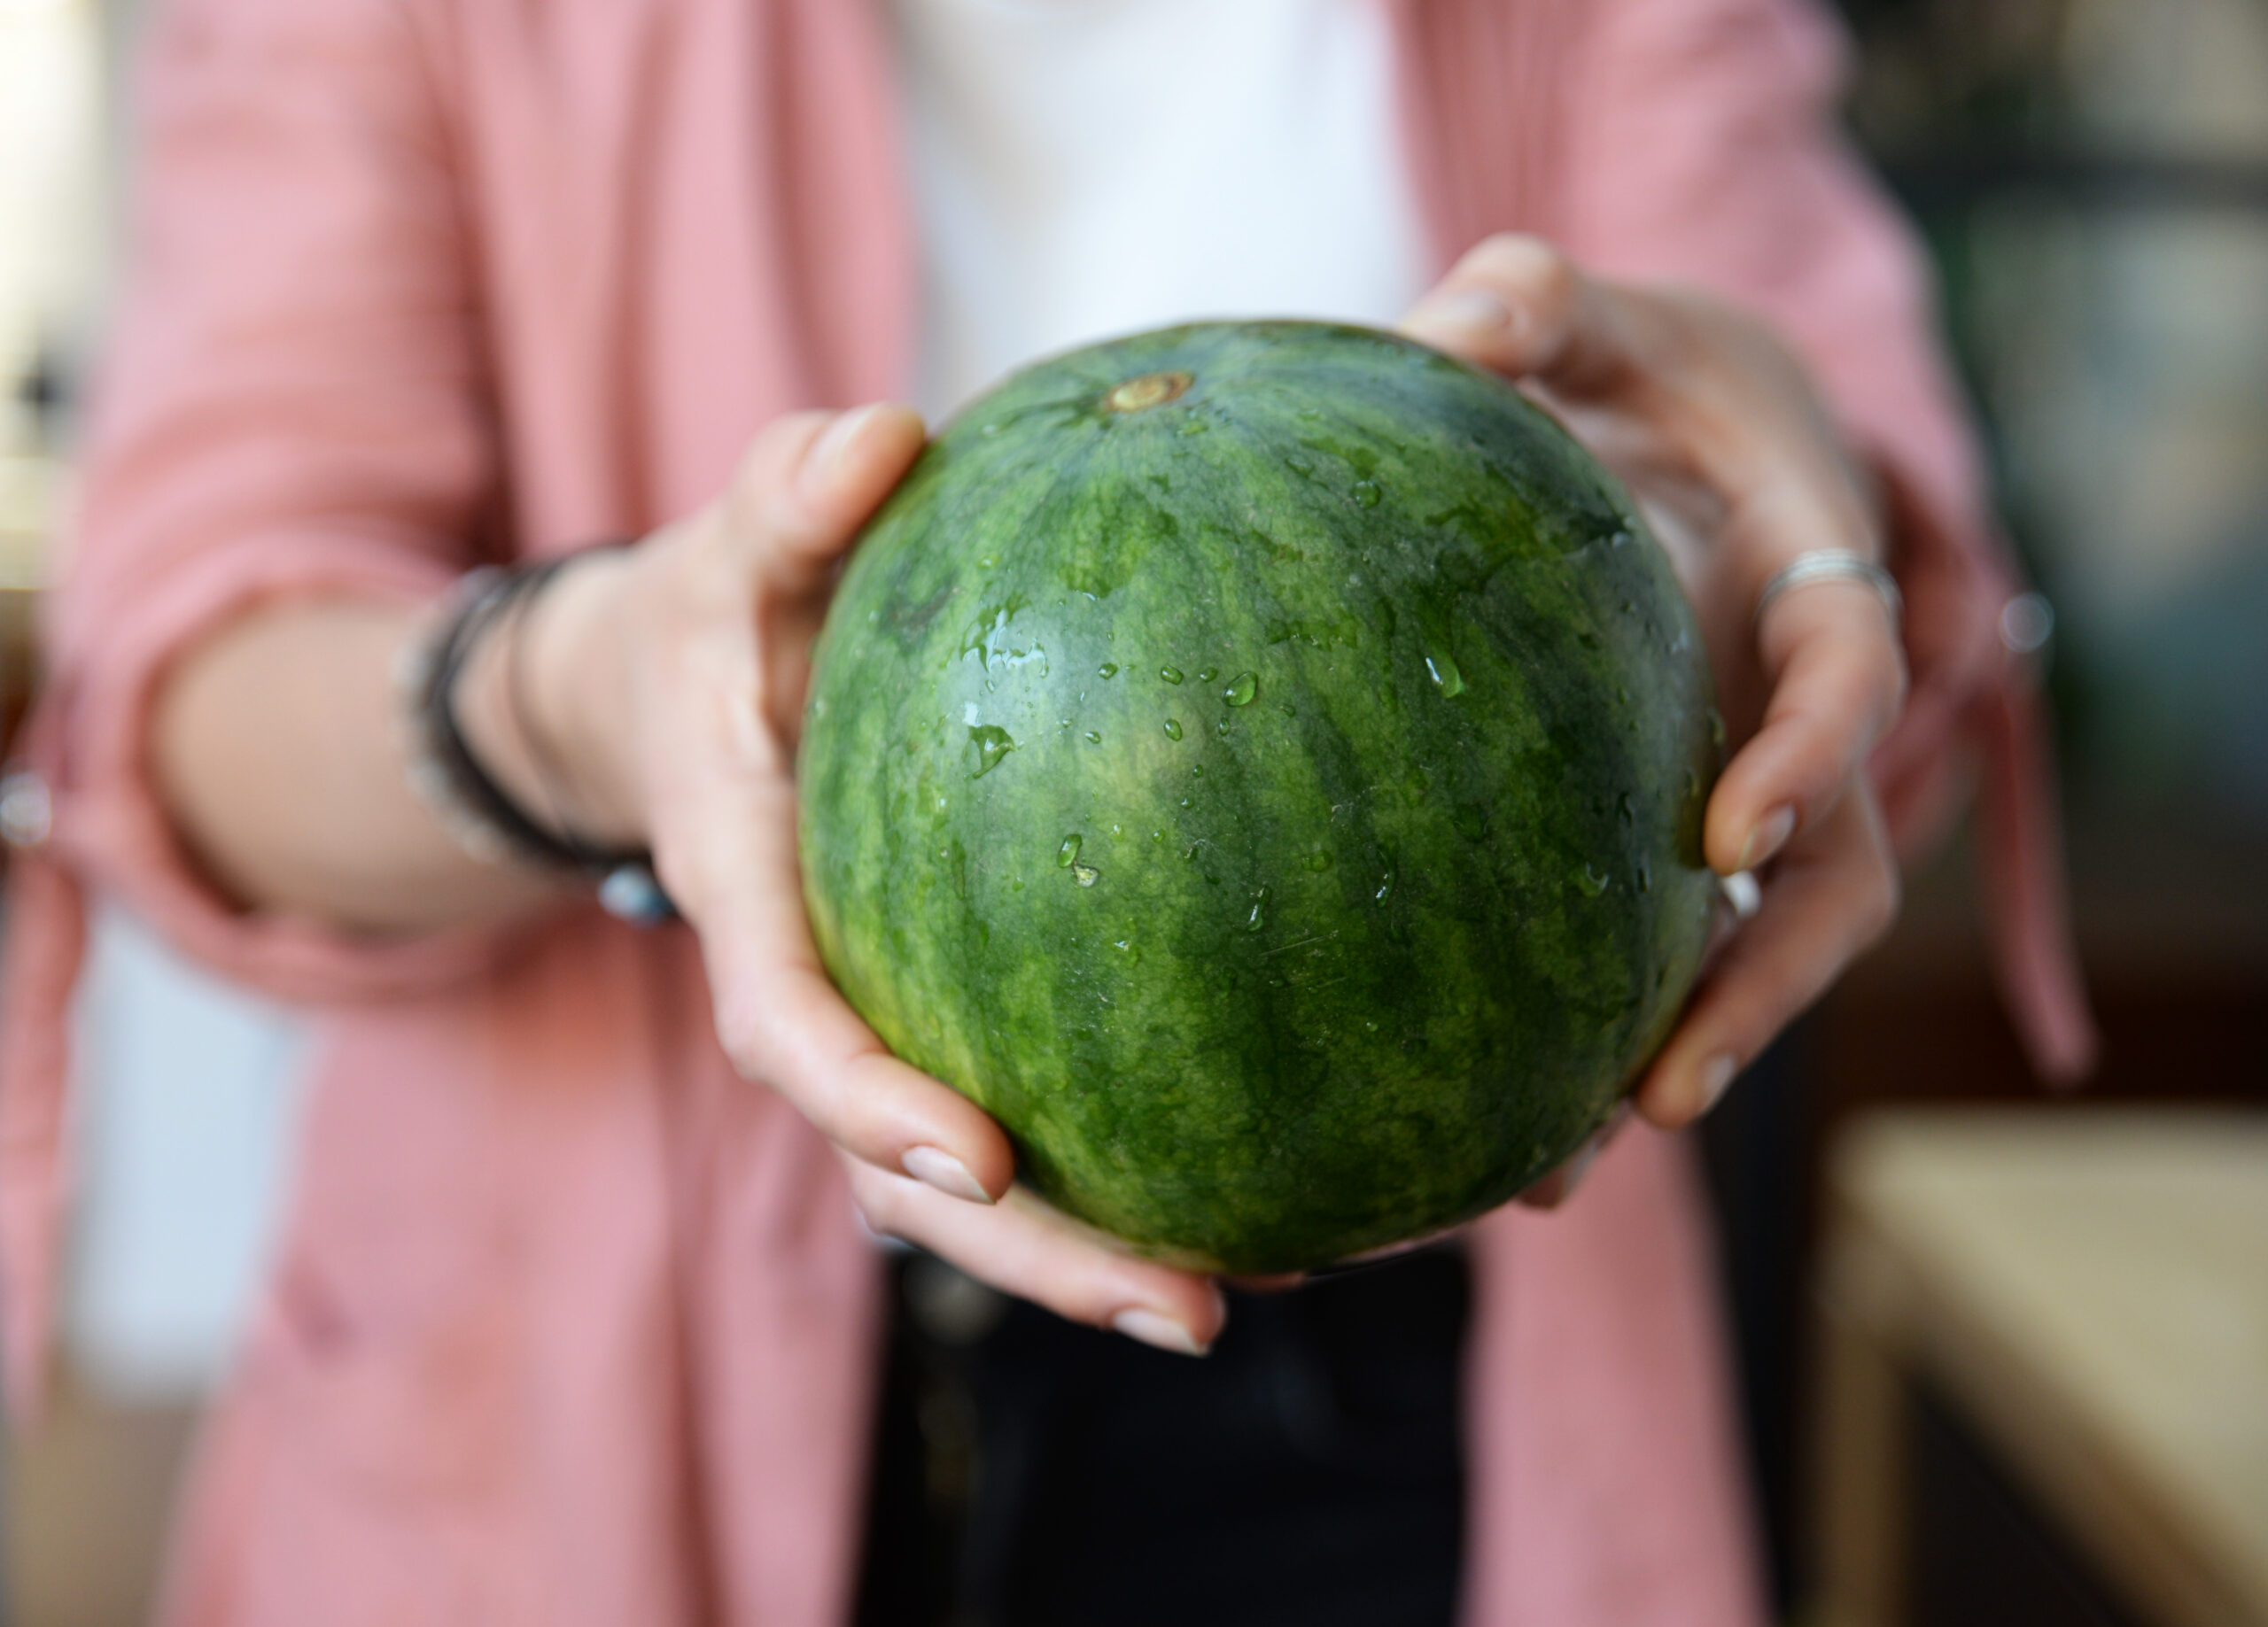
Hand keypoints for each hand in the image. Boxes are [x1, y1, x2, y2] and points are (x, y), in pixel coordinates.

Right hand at [511, 406, 1226, 1355]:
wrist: (692, 699)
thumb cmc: (725, 620)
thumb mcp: (733, 548)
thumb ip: (787, 498)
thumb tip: (878, 437)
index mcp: (753, 905)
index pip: (795, 1035)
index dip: (876, 1109)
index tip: (982, 1159)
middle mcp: (823, 998)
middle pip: (911, 1178)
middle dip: (1039, 1255)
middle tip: (1192, 1310)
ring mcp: (890, 1028)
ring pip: (981, 1188)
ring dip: (1107, 1255)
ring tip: (1272, 1287)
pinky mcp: (954, 1020)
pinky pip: (1043, 1110)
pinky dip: (1137, 1161)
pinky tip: (1284, 1183)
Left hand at [1402, 235, 1905, 1181]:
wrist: (1671, 425)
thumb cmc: (1643, 365)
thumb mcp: (1600, 313)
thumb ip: (1533, 300)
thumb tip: (1437, 330)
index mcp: (1813, 580)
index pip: (1844, 678)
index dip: (1807, 757)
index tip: (1730, 837)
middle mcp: (1797, 708)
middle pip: (1830, 878)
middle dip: (1757, 989)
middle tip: (1658, 1095)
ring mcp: (1744, 780)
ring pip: (1751, 947)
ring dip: (1672, 1050)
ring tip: (1552, 1166)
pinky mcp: (1671, 828)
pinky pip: (1656, 942)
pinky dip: (1597, 1024)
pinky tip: (1491, 1115)